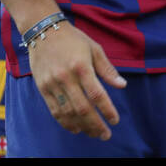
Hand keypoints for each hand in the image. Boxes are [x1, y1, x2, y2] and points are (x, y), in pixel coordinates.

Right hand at [27, 22, 125, 139]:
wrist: (43, 31)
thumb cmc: (73, 39)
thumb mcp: (94, 48)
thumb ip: (107, 69)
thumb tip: (122, 85)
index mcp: (81, 66)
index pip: (97, 95)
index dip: (107, 110)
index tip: (115, 121)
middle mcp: (66, 77)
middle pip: (82, 108)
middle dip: (95, 125)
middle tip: (105, 135)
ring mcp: (52, 83)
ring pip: (68, 112)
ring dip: (82, 126)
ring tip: (93, 133)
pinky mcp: (42, 87)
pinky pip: (54, 110)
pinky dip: (65, 122)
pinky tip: (76, 128)